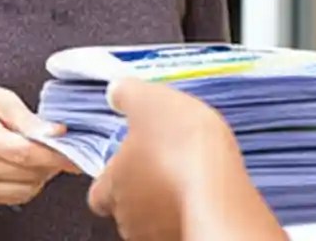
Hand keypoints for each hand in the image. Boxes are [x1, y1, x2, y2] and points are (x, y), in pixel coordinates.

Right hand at [0, 80, 79, 207]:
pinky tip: (21, 164)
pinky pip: (13, 198)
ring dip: (41, 175)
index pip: (24, 153)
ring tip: (37, 152)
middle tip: (58, 145)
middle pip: (27, 174)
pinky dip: (27, 183)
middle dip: (52, 162)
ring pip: (24, 190)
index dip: (56, 156)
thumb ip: (28, 118)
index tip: (77, 153)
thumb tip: (57, 132)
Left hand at [88, 78, 278, 240]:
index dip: (114, 176)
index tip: (130, 159)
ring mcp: (156, 232)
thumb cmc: (180, 146)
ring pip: (154, 217)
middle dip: (144, 187)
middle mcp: (128, 215)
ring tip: (189, 177)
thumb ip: (127, 94)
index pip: (98, 191)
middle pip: (127, 205)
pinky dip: (189, 211)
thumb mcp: (148, 100)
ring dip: (167, 201)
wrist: (218, 186)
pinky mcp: (183, 238)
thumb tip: (117, 90)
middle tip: (165, 163)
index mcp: (112, 184)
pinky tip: (204, 192)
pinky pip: (181, 224)